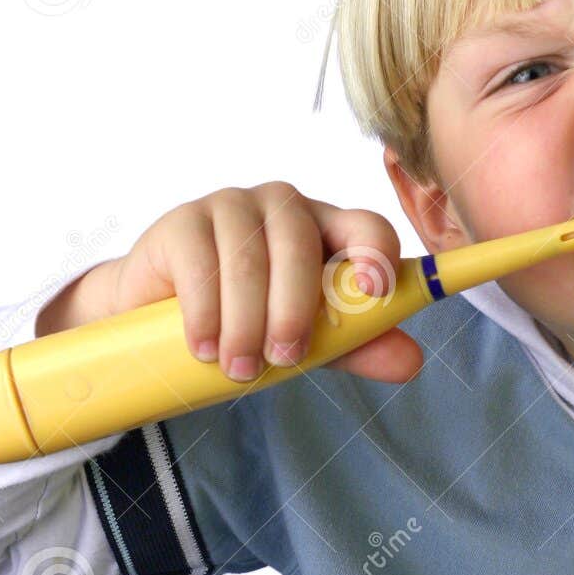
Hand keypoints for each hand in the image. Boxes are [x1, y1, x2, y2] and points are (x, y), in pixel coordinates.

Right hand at [109, 180, 423, 383]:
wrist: (162, 319)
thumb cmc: (250, 319)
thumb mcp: (309, 338)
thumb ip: (357, 343)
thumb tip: (411, 362)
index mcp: (328, 228)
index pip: (366, 226)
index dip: (376, 250)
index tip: (374, 288)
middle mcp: (284, 207)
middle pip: (301, 246)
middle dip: (295, 309)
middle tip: (283, 359)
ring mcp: (232, 207)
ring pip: (249, 259)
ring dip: (246, 322)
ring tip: (239, 368)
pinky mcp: (183, 221)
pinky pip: (200, 262)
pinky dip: (205, 312)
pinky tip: (204, 346)